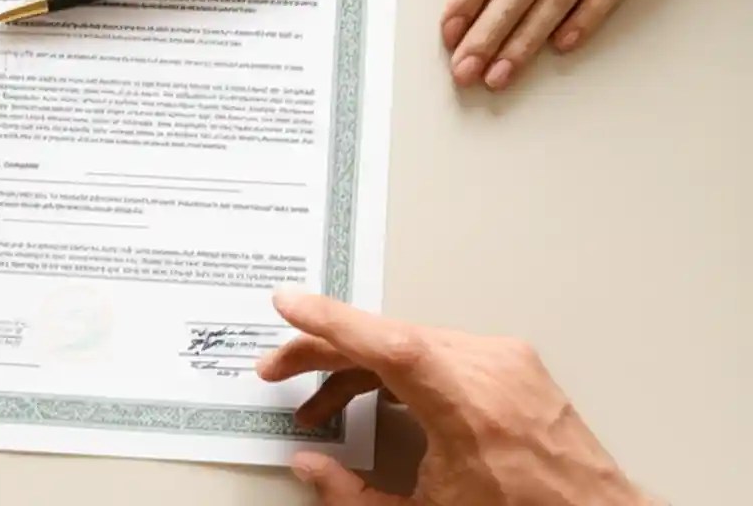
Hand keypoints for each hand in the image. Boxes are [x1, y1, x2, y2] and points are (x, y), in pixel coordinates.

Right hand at [256, 292, 655, 504]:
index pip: (389, 346)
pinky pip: (439, 349)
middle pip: (386, 339)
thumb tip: (308, 466)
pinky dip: (397, 366)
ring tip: (319, 402)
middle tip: (278, 369)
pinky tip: (372, 392)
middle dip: (322, 352)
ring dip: (356, 363)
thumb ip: (352, 495)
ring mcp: (505, 359)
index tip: (289, 304)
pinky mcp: (512, 361)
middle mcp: (490, 371)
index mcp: (469, 409)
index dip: (333, 321)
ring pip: (409, 341)